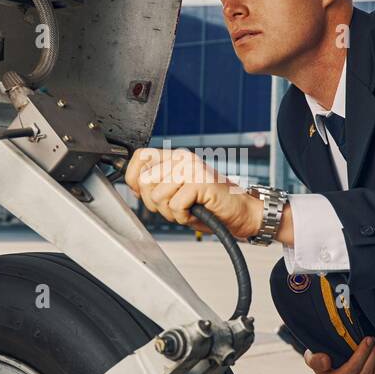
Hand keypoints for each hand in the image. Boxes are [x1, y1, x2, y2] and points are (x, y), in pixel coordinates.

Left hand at [124, 147, 261, 239]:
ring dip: (170, 212)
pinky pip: (175, 205)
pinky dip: (183, 216)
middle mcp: (182, 158)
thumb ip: (156, 186)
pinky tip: (196, 212)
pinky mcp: (199, 181)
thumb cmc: (209, 206)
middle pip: (145, 181)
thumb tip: (133, 186)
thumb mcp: (176, 194)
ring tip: (188, 209)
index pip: (140, 157)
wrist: (241, 212)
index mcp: (175, 157)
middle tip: (174, 207)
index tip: (143, 193)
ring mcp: (191, 168)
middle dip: (154, 203)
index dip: (133, 179)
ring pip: (158, 195)